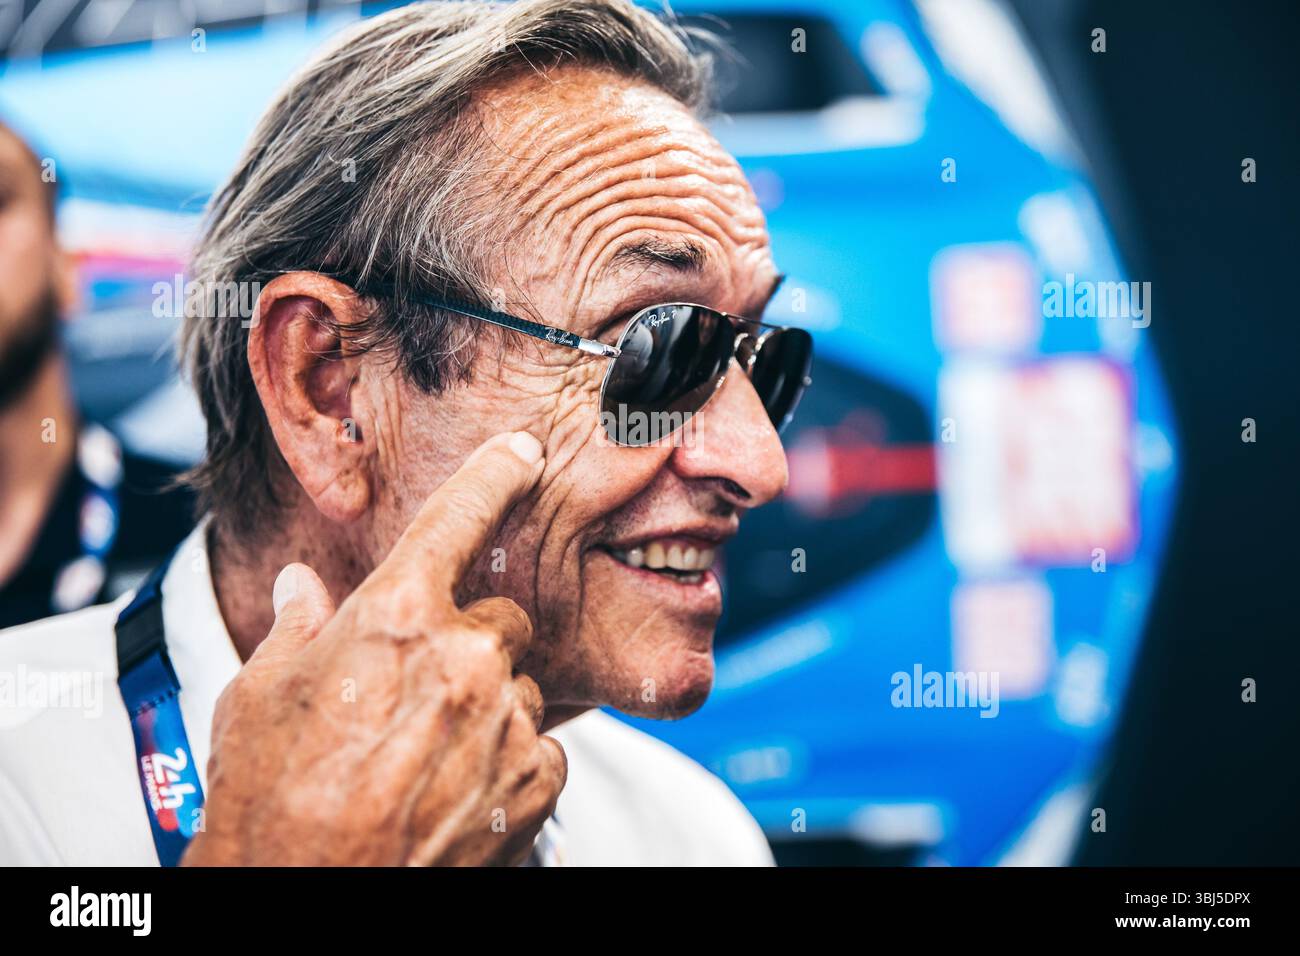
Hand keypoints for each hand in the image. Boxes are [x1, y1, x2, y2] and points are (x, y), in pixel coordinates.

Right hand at [183, 431, 564, 865]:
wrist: (303, 897)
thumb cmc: (267, 797)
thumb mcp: (259, 696)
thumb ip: (297, 628)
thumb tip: (302, 586)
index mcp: (395, 616)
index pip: (457, 518)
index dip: (494, 475)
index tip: (523, 451)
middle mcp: (465, 656)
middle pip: (499, 619)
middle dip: (469, 644)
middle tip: (415, 697)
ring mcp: (506, 720)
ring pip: (518, 688)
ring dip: (485, 709)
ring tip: (422, 759)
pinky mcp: (535, 780)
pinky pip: (538, 748)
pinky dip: (506, 762)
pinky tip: (454, 792)